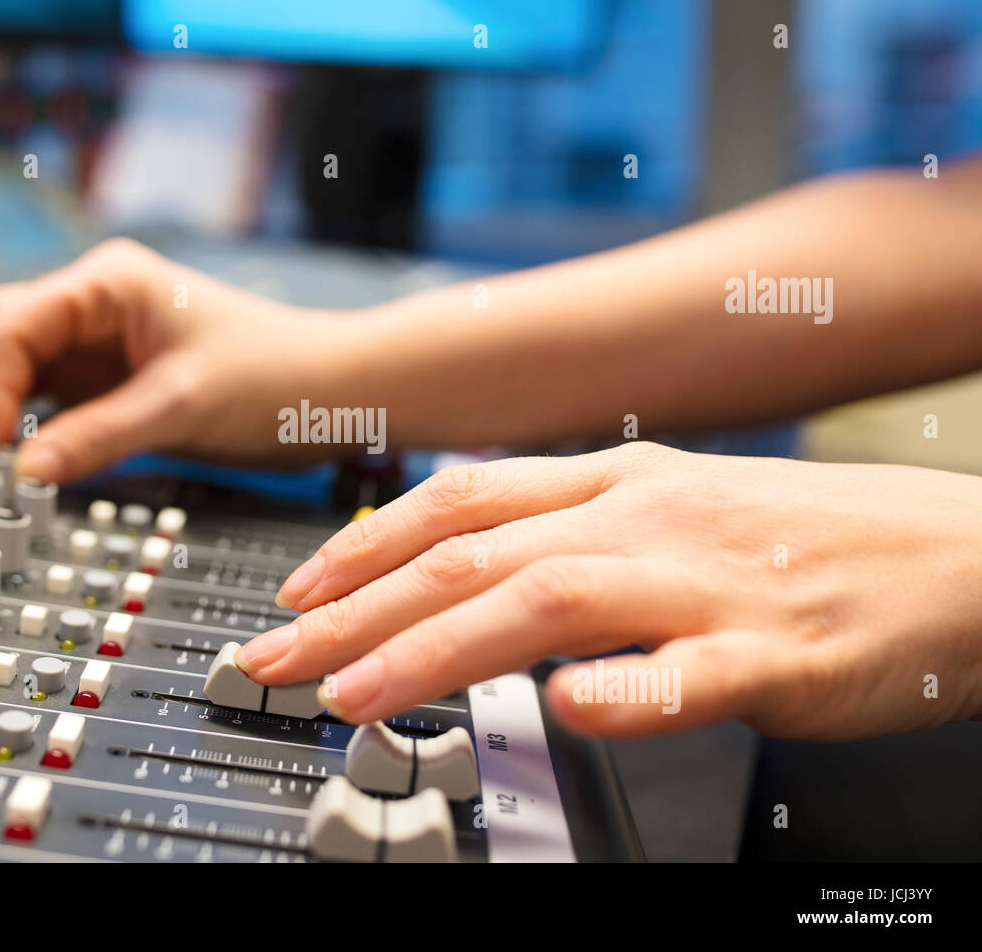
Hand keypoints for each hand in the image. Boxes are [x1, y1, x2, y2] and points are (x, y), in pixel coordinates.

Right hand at [0, 238, 356, 480]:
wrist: (335, 391)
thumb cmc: (276, 376)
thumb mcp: (182, 405)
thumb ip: (97, 438)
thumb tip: (19, 477)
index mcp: (105, 281)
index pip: (11, 326)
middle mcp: (91, 302)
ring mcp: (96, 341)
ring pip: (6, 364)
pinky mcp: (108, 380)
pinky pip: (43, 398)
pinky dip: (18, 428)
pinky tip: (5, 464)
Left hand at [237, 442, 981, 739]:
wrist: (956, 555)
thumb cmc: (801, 540)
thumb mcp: (669, 506)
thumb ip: (568, 530)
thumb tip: (462, 567)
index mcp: (618, 483)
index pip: (460, 501)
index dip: (365, 543)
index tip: (298, 591)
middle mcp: (646, 519)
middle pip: (475, 555)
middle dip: (360, 608)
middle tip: (281, 659)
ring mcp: (707, 584)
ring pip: (549, 603)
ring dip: (438, 649)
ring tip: (357, 694)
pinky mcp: (775, 653)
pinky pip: (686, 674)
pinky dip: (617, 692)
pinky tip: (559, 712)